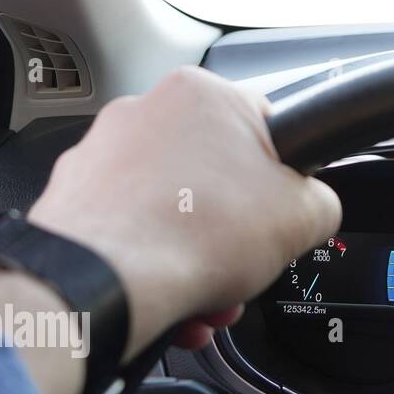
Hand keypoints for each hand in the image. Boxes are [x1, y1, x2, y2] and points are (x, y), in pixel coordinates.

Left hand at [28, 67, 341, 361]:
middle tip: (247, 263)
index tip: (282, 213)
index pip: (267, 129)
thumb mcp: (307, 216)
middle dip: (235, 230)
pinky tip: (172, 299)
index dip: (284, 180)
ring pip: (173, 208)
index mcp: (203, 94)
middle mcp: (145, 111)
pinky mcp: (72, 197)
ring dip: (199, 256)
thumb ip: (322, 200)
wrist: (105, 283)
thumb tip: (311, 209)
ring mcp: (101, 152)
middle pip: (217, 175)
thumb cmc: (195, 234)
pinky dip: (154, 264)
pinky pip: (131, 230)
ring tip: (209, 297)